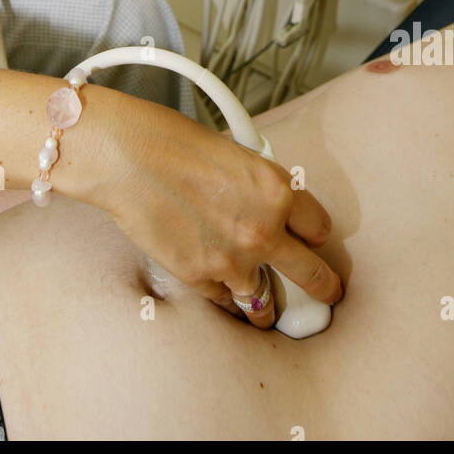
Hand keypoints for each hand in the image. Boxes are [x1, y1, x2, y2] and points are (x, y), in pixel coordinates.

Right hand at [84, 94, 341, 329]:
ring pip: (264, 302)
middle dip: (322, 288)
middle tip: (327, 294)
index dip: (314, 234)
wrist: (127, 157)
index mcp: (278, 191)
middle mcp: (263, 230)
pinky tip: (218, 287)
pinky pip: (221, 298)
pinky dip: (221, 294)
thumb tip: (263, 205)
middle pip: (312, 275)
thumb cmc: (172, 142)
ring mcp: (231, 260)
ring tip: (266, 311)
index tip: (312, 241)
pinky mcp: (199, 276)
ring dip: (264, 304)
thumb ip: (258, 187)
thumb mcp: (235, 154)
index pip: (319, 227)